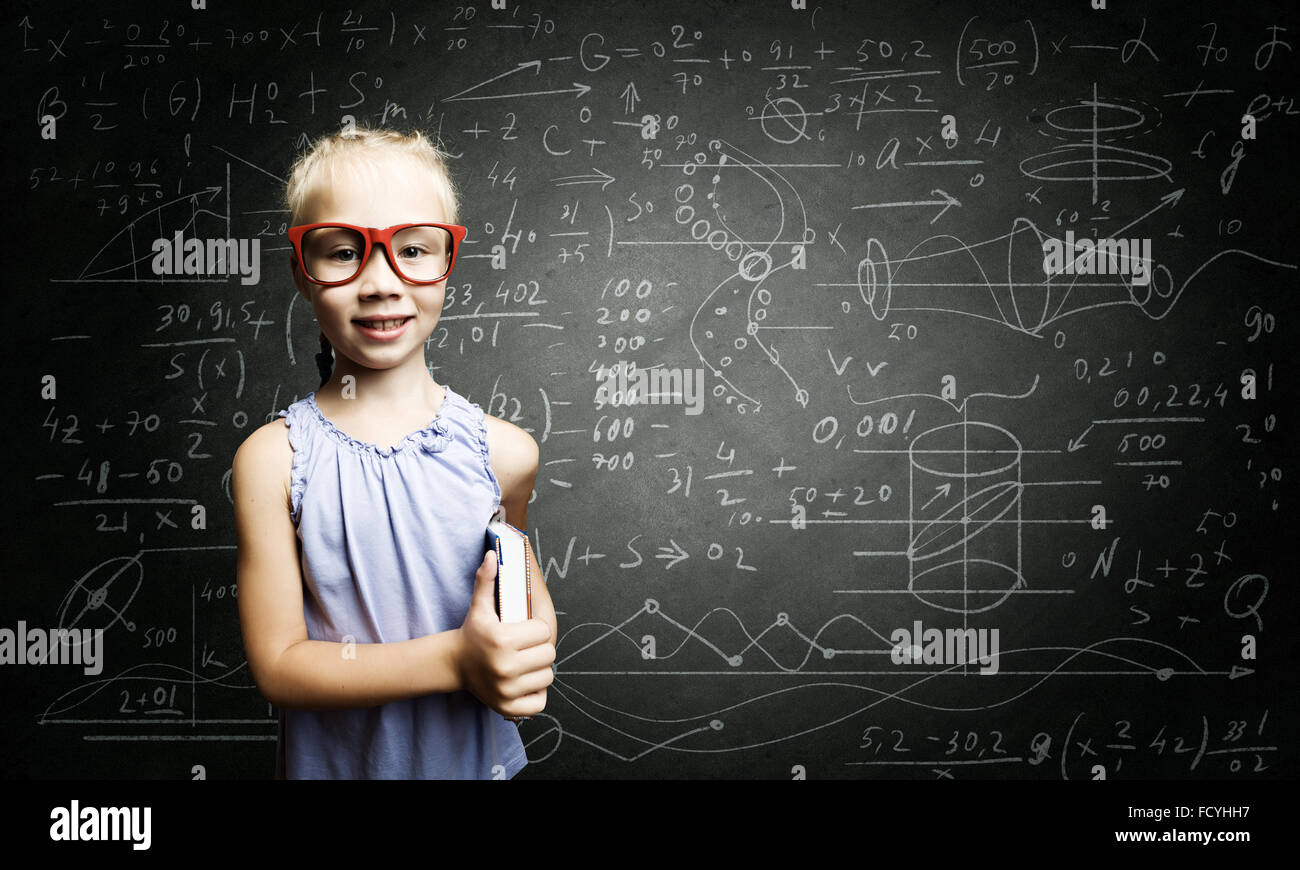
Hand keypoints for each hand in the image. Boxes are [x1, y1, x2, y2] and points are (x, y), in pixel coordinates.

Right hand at [456, 548, 554, 718]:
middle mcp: (505, 667)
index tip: (526, 630)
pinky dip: (536, 692)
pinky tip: (523, 681)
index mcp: (502, 640)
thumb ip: (486, 580)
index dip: (537, 629)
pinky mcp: (508, 707)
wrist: (454, 665)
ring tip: (524, 662)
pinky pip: (540, 700)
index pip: (544, 631)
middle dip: (540, 648)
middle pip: (549, 654)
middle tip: (526, 646)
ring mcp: (507, 690)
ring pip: (547, 676)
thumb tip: (493, 555)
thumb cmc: (472, 633)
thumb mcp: (479, 607)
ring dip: (539, 669)